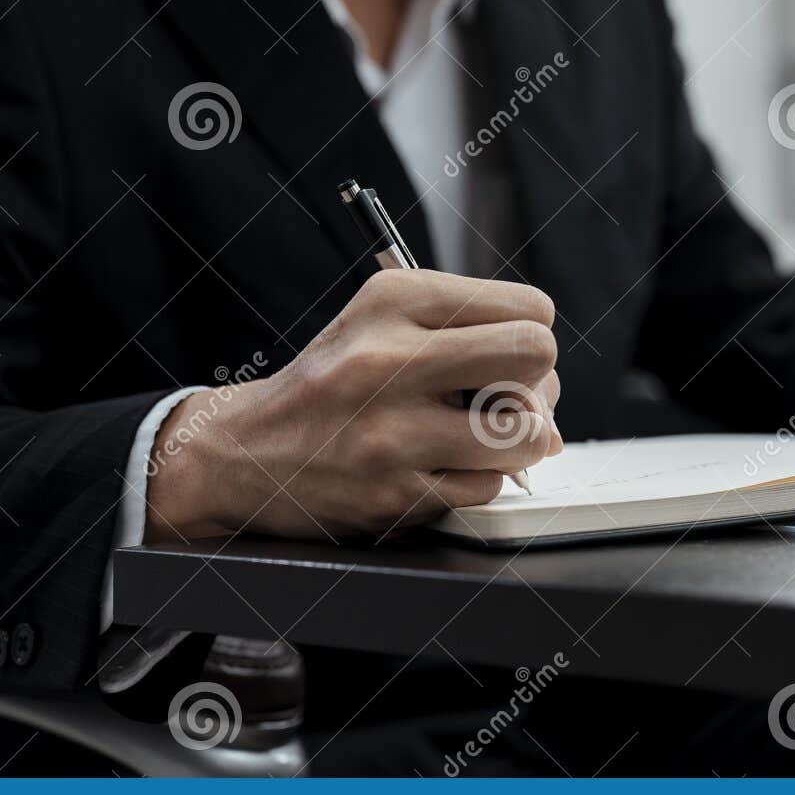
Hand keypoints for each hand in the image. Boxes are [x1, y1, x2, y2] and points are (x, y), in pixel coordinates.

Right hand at [144, 270, 561, 540]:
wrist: (245, 453)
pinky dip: (477, 479)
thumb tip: (550, 393)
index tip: (503, 354)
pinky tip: (439, 465)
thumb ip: (471, 331)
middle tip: (503, 397)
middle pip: (535, 355)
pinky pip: (488, 486)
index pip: (529, 307)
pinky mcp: (395, 493)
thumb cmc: (332, 384)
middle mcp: (389, 359)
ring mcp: (391, 432)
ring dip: (515, 439)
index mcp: (394, 301)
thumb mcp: (384, 321)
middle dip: (536, 382)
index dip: (530, 334)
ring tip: (476, 435)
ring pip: (525, 431)